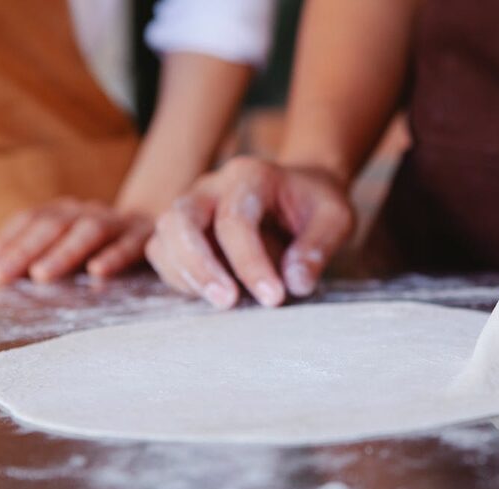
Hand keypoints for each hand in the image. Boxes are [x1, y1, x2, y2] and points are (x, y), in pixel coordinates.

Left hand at [0, 200, 153, 283]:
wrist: (162, 227)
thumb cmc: (107, 246)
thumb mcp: (73, 245)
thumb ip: (43, 254)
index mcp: (67, 211)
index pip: (31, 220)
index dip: (6, 242)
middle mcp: (89, 212)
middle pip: (53, 225)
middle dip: (24, 251)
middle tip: (1, 277)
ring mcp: (119, 223)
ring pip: (89, 231)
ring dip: (63, 253)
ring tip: (41, 276)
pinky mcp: (147, 237)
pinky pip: (130, 246)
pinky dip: (114, 256)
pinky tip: (99, 271)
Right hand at [145, 157, 353, 308]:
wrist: (302, 189)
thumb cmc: (317, 203)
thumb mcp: (336, 218)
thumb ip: (318, 247)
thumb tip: (295, 284)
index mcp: (249, 176)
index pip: (235, 219)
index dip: (250, 263)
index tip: (274, 297)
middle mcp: (211, 187)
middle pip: (179, 221)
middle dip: (199, 267)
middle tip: (229, 303)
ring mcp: (192, 208)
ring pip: (163, 240)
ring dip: (186, 277)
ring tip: (224, 304)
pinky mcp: (184, 233)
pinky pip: (164, 257)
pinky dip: (182, 281)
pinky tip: (214, 297)